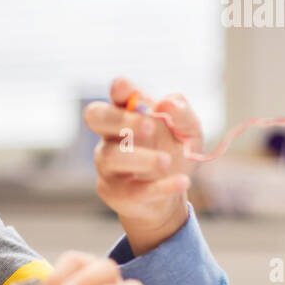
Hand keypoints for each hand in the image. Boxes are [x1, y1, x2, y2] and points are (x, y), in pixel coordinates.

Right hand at [84, 76, 198, 254]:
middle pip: (96, 117)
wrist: (169, 198)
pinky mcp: (114, 192)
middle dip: (119, 118)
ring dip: (141, 158)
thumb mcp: (188, 132)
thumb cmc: (174, 154)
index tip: (124, 87)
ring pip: (111, 156)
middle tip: (149, 126)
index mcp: (127, 114)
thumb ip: (182, 115)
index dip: (118, 90)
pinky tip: (182, 182)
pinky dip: (160, 186)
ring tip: (166, 162)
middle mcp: (110, 136)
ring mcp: (108, 165)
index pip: (116, 97)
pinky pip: (132, 190)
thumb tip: (168, 103)